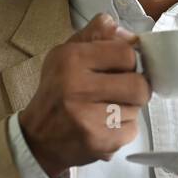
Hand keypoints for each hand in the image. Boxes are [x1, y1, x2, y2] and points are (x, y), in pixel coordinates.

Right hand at [19, 12, 150, 176]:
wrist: (38, 137)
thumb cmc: (58, 91)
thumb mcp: (68, 53)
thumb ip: (98, 36)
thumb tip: (131, 36)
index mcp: (71, 59)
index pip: (127, 53)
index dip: (129, 62)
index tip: (122, 68)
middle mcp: (77, 87)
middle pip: (139, 84)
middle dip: (136, 88)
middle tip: (122, 91)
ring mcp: (88, 118)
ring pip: (137, 109)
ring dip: (128, 109)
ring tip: (107, 109)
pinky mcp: (98, 142)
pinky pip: (131, 130)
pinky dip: (122, 129)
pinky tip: (103, 126)